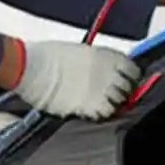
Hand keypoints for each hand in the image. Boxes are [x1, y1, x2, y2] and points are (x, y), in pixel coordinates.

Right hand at [11, 40, 140, 118]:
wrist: (31, 67)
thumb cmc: (47, 55)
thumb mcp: (78, 51)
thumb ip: (95, 60)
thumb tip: (101, 69)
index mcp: (107, 56)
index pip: (133, 69)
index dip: (129, 75)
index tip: (124, 78)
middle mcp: (109, 73)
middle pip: (127, 88)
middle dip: (120, 90)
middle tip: (108, 91)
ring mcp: (102, 91)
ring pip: (118, 103)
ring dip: (110, 102)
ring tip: (96, 101)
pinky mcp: (91, 107)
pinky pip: (104, 114)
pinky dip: (99, 113)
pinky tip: (88, 109)